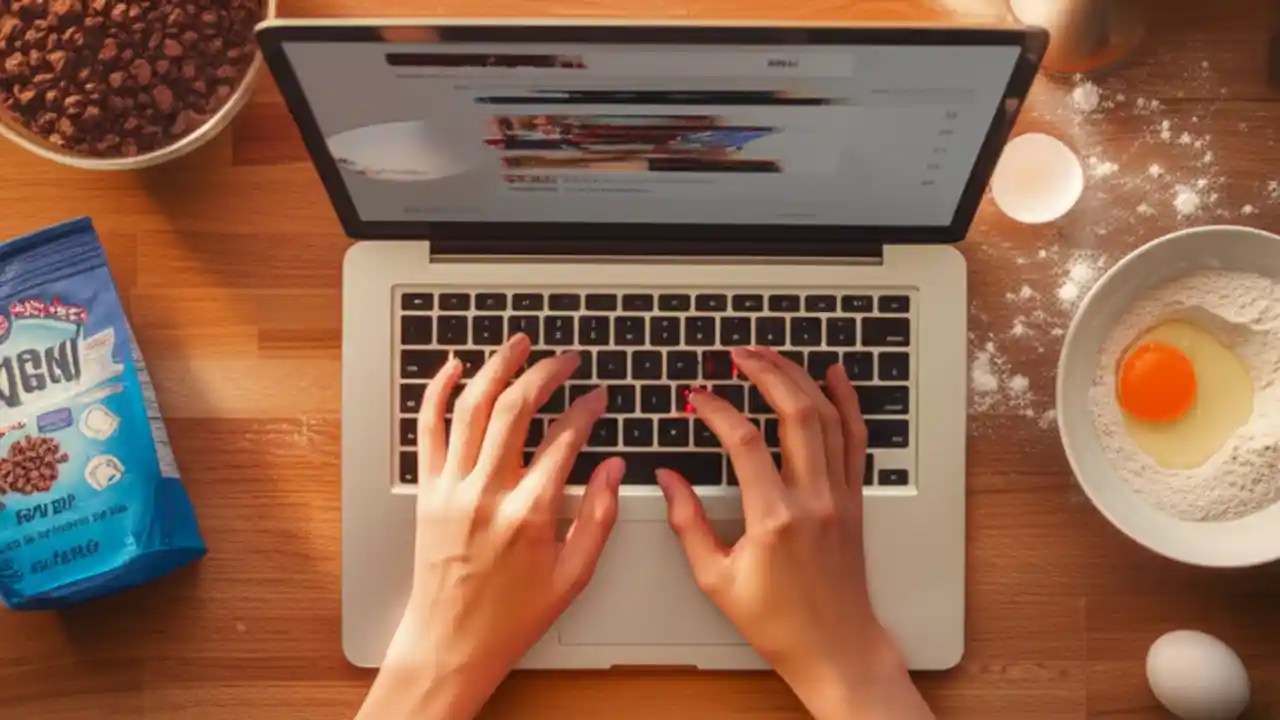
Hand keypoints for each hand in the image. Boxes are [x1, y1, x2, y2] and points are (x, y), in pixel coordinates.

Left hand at [358, 335, 622, 719]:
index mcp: (529, 514)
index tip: (598, 397)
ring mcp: (451, 488)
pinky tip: (453, 368)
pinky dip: (438, 392)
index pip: (564, 439)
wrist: (450, 642)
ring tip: (518, 344)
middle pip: (516, 409)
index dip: (586, 409)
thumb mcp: (573, 576)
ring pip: (471, 407)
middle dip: (546, 373)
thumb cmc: (511, 616)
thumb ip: (598, 517)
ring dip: (496, 367)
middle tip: (566, 359)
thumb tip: (614, 469)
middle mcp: (486, 493)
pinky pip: (427, 429)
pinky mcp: (427, 490)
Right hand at [657, 346, 931, 719]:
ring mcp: (839, 496)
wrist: (835, 647)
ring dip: (798, 378)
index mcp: (774, 519)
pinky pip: (855, 438)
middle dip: (764, 373)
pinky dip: (846, 401)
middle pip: (794, 413)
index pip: (744, 442)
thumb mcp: (716, 579)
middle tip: (738, 355)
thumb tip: (668, 479)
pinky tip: (834, 376)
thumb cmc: (777, 622)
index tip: (698, 398)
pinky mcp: (854, 499)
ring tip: (771, 355)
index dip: (717, 410)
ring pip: (827, 418)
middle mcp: (813, 500)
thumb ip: (687, 523)